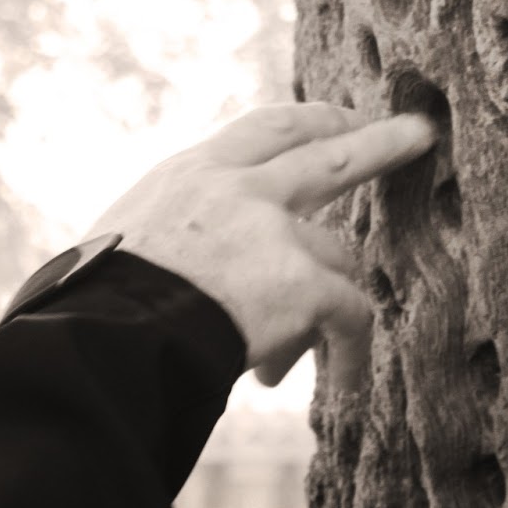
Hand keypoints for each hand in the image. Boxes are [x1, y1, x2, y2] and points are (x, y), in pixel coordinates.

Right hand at [81, 103, 436, 390]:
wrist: (99, 343)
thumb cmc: (89, 310)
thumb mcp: (123, 243)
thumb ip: (171, 236)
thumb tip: (182, 270)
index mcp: (191, 174)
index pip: (264, 130)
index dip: (308, 122)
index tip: (338, 118)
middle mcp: (238, 188)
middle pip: (328, 154)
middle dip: (378, 142)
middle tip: (418, 133)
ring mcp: (273, 231)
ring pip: (336, 260)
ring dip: (323, 313)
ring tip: (290, 364)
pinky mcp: (300, 283)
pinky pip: (349, 318)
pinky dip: (349, 356)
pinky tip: (346, 390)